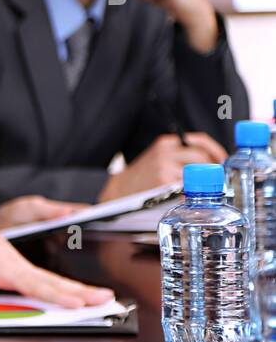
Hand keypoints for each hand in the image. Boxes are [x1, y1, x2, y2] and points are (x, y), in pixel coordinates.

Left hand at [0, 200, 113, 307]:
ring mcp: (21, 268)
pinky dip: (67, 289)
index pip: (34, 283)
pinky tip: (81, 298)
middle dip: (80, 291)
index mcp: (4, 266)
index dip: (57, 294)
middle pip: (53, 282)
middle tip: (107, 300)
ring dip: (80, 290)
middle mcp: (17, 266)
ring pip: (54, 280)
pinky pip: (47, 281)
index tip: (78, 301)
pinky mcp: (20, 270)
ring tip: (106, 299)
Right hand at [99, 132, 226, 201]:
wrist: (118, 192)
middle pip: (202, 158)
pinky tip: (186, 199)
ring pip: (196, 175)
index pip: (200, 141)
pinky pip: (187, 189)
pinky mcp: (162, 184)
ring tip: (199, 193)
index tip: (223, 162)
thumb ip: (180, 157)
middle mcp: (165, 153)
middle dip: (212, 171)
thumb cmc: (143, 179)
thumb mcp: (159, 159)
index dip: (216, 152)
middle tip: (216, 181)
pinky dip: (190, 195)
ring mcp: (164, 168)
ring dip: (201, 185)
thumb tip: (215, 165)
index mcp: (166, 143)